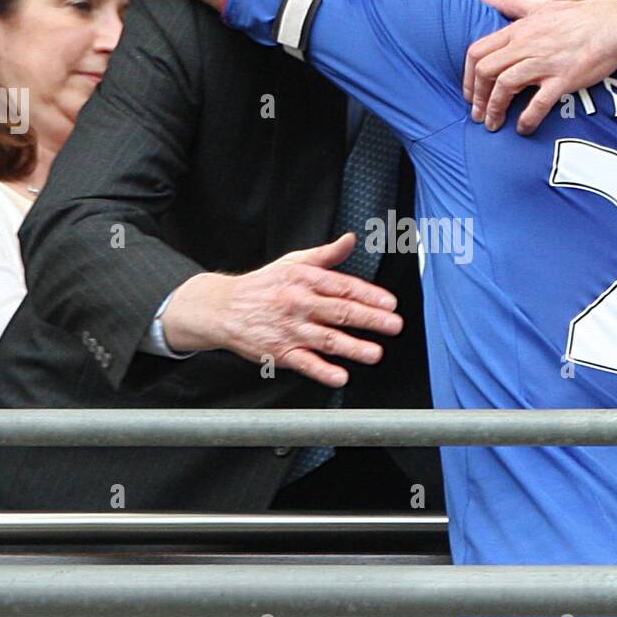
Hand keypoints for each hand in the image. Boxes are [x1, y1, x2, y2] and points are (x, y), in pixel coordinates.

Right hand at [162, 233, 402, 387]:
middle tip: (394, 325)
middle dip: (371, 320)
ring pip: (327, 339)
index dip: (369, 295)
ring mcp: (290, 329)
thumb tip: (350, 240)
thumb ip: (326, 254)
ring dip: (353, 347)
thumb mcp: (293, 262)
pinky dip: (323, 371)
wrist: (222, 308)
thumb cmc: (263, 285)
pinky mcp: (280, 352)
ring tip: (375, 353)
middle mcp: (300, 303)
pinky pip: (305, 363)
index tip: (390, 304)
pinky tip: (341, 376)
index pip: (344, 287)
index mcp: (306, 280)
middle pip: (341, 312)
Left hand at [463, 0, 616, 133]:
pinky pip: (538, 102)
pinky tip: (524, 128)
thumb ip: (507, 4)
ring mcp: (545, 62)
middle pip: (485, 71)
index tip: (470, 94)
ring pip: (505, 86)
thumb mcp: (540, 5)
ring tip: (495, 125)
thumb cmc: (580, 16)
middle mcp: (527, 45)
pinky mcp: (564, 78)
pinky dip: (527, 119)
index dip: (467, 76)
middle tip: (479, 115)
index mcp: (519, 30)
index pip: (477, 51)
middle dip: (477, 97)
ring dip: (495, 110)